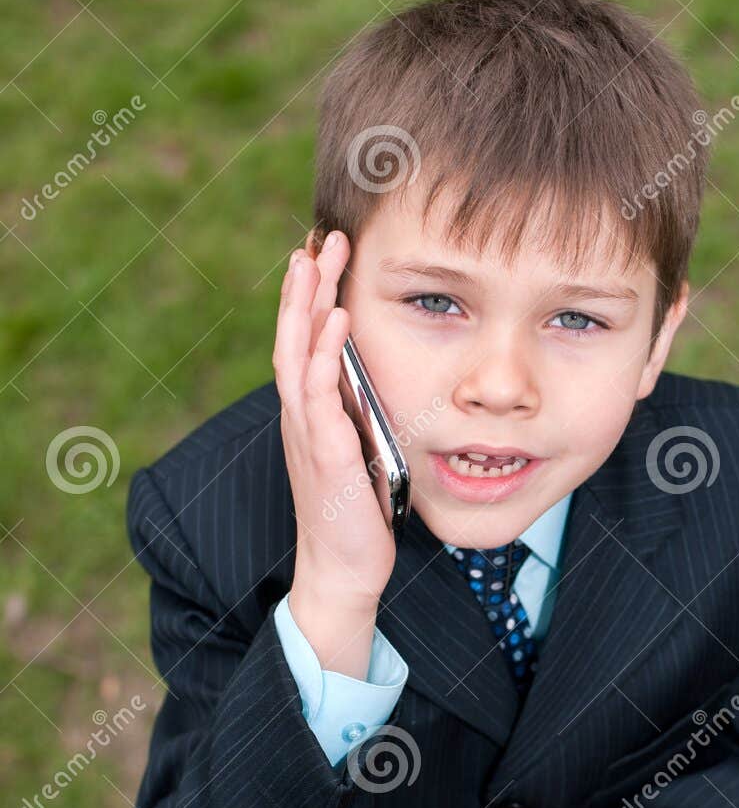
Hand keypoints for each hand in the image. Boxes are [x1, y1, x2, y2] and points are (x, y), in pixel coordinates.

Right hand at [273, 229, 396, 670]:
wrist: (343, 572)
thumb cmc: (356, 515)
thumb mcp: (360, 451)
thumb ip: (359, 413)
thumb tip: (374, 378)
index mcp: (311, 414)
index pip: (303, 343)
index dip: (308, 297)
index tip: (321, 253)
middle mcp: (301, 417)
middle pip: (294, 336)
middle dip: (305, 284)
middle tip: (319, 236)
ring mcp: (308, 434)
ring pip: (298, 355)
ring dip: (308, 304)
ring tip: (318, 260)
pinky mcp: (325, 456)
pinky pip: (320, 396)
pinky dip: (326, 355)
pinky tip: (337, 322)